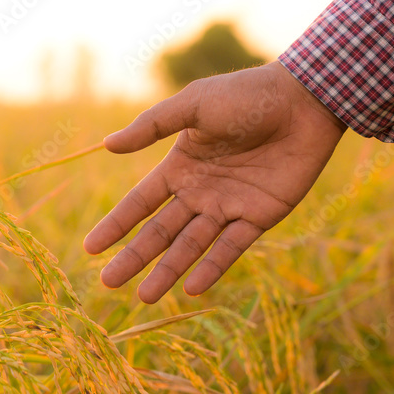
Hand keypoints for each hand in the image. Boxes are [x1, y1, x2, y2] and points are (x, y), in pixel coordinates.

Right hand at [83, 61, 346, 302]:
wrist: (303, 102)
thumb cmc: (246, 96)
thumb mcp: (193, 105)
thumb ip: (152, 126)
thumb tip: (107, 145)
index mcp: (180, 166)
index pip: (140, 202)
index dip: (116, 224)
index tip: (91, 248)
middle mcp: (200, 191)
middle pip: (160, 232)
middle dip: (134, 257)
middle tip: (108, 283)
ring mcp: (228, 207)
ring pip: (191, 246)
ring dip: (168, 271)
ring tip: (145, 297)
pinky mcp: (259, 217)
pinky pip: (231, 248)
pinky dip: (212, 268)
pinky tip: (191, 288)